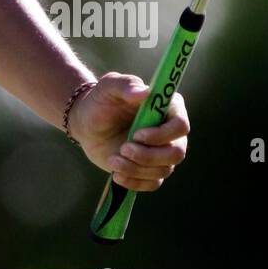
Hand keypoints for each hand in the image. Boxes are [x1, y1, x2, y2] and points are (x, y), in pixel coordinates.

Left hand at [67, 72, 188, 191]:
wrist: (87, 123)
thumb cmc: (101, 100)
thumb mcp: (109, 87)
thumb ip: (126, 84)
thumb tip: (145, 92)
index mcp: (167, 108)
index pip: (181, 125)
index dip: (163, 134)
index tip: (137, 134)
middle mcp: (170, 132)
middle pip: (177, 152)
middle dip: (149, 155)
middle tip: (123, 149)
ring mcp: (162, 152)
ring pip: (164, 170)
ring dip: (137, 168)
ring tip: (113, 159)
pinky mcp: (150, 169)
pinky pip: (153, 184)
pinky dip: (135, 182)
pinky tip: (116, 174)